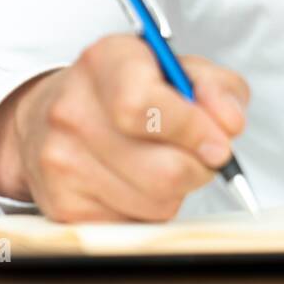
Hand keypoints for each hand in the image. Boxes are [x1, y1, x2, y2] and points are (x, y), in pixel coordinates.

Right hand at [0, 33, 249, 221]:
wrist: (53, 116)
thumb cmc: (129, 89)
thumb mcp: (181, 69)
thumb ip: (218, 88)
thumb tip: (229, 123)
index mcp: (106, 60)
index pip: (142, 104)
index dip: (191, 129)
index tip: (220, 143)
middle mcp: (73, 108)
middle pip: (161, 168)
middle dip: (198, 168)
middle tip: (201, 155)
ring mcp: (60, 159)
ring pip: (154, 202)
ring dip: (176, 190)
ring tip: (162, 162)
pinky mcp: (61, 204)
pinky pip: (133, 223)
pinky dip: (149, 209)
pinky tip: (136, 182)